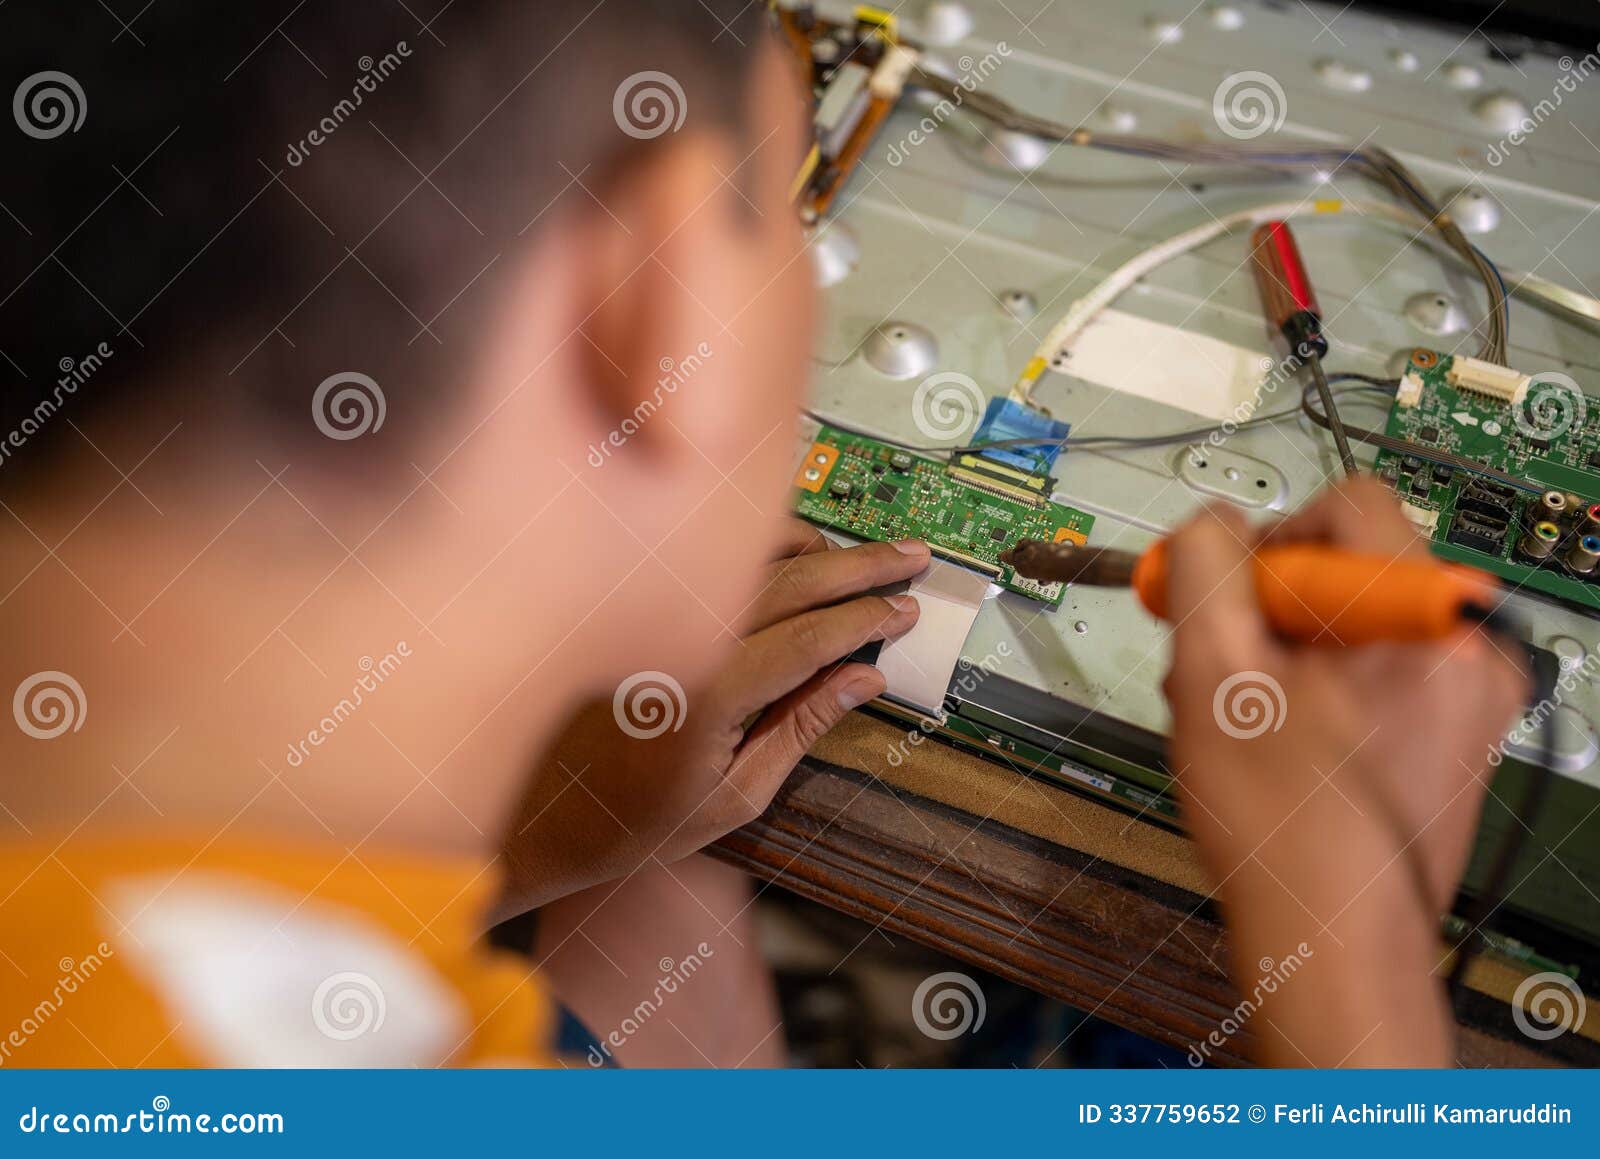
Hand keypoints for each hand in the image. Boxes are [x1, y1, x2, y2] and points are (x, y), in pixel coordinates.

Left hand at [494, 520, 927, 918]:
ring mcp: (652, 613)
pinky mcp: (637, 605)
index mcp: (710, 687)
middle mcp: (679, 636)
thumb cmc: (628, 821)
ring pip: (750, 554)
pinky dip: (758, 545)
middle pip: (792, 579)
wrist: (538, 815)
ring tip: (861, 554)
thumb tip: (863, 679)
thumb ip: (803, 728)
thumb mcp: (734, 797)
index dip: (868, 620)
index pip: (812, 635)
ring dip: (815, 546)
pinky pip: (708, 556)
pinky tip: (790, 551)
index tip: (906, 611)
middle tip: (911, 559)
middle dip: (861, 567)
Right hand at [1161, 478, 1528, 1065]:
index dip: (1266, 541)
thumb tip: (1213, 527)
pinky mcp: (1454, 741)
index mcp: (1427, 617)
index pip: (1348, 506)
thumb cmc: (1282, 823)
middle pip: (1349, 571)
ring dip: (1285, 655)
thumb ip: (1208, 568)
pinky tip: (1273, 741)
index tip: (1223, 594)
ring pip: (1355, 628)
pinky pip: (1378, 677)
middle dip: (1267, 608)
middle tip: (1217, 665)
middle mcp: (1468, 650)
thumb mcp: (1213, 669)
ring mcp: (1468, 701)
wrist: (1333, 937)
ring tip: (1239, 717)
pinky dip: (1319, 693)